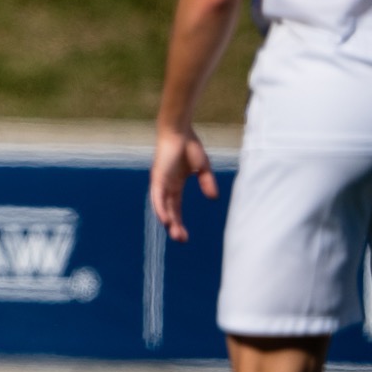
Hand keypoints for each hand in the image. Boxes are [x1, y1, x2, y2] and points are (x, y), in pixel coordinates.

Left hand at [149, 125, 216, 242]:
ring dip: (168, 220)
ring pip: (162, 206)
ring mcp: (161, 182)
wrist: (180, 131)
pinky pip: (158, 196)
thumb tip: (213, 198)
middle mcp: (166, 187)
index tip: (185, 236)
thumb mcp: (202, 168)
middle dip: (174, 226)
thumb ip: (206, 182)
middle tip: (181, 239)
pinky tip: (165, 219)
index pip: (175, 208)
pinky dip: (161, 208)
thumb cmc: (189, 147)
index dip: (179, 221)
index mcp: (175, 186)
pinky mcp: (158, 177)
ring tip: (175, 234)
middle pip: (169, 211)